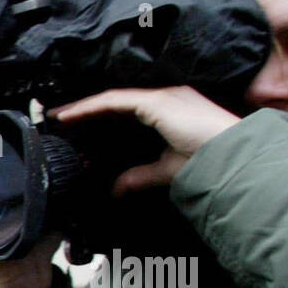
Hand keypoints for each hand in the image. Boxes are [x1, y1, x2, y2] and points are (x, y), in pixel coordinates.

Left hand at [51, 86, 240, 194]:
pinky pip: (114, 101)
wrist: (231, 159)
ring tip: (56, 116)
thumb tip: (116, 191)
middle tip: (56, 118)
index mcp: (167, 110)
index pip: (123, 110)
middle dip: (84, 110)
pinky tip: (70, 115)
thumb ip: (138, 177)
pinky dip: (90, 107)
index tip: (72, 127)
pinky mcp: (156, 101)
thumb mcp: (163, 171)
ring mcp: (160, 96)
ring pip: (110, 99)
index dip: (96, 117)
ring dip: (81, 107)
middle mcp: (163, 98)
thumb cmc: (208, 163)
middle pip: (113, 101)